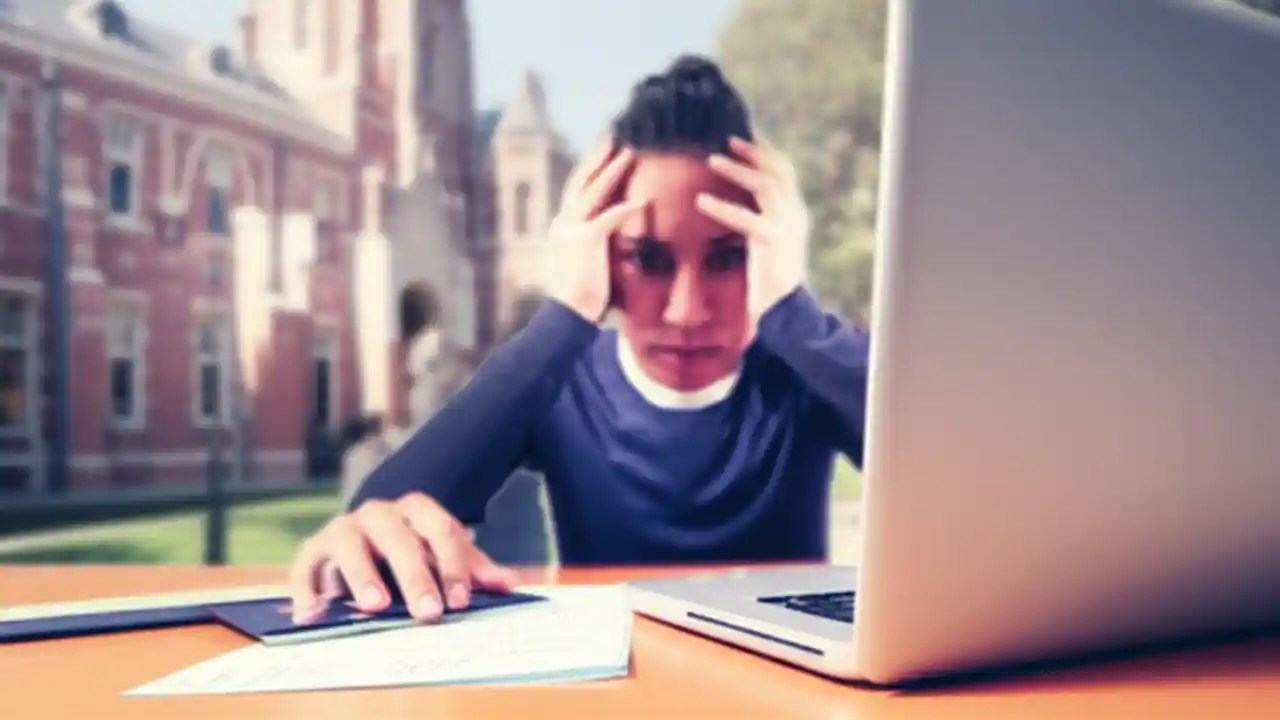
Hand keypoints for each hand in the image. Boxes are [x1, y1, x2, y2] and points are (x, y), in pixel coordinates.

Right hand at [288, 492, 518, 624]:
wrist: (358, 553)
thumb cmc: (409, 557)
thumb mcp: (441, 560)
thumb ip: (470, 570)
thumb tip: (509, 583)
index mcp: (414, 511)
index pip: (438, 528)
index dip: (452, 564)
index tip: (460, 600)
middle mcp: (377, 514)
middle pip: (397, 536)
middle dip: (414, 575)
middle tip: (428, 614)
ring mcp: (342, 530)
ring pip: (349, 541)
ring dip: (362, 574)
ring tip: (375, 606)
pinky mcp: (311, 553)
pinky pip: (304, 567)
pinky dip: (306, 590)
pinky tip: (312, 614)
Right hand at [544, 139, 646, 322]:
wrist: (565, 315)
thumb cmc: (579, 296)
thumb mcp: (583, 262)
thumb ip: (594, 244)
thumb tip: (614, 237)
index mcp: (562, 226)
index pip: (576, 190)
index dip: (589, 170)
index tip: (603, 152)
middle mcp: (563, 223)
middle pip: (581, 181)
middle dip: (597, 157)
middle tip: (613, 138)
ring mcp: (571, 230)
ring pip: (594, 192)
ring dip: (612, 171)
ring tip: (629, 153)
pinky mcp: (585, 242)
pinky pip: (608, 218)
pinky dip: (625, 208)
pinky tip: (642, 200)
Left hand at [697, 136, 809, 330]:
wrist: (787, 312)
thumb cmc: (771, 281)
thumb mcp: (767, 244)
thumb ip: (758, 220)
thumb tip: (737, 202)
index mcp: (795, 213)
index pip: (785, 172)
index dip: (765, 153)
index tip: (743, 139)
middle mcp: (796, 215)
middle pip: (778, 170)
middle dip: (753, 152)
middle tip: (727, 140)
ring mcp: (787, 226)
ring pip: (765, 185)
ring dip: (737, 170)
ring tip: (711, 160)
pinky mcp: (773, 242)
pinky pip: (746, 218)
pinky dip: (722, 207)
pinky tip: (701, 201)